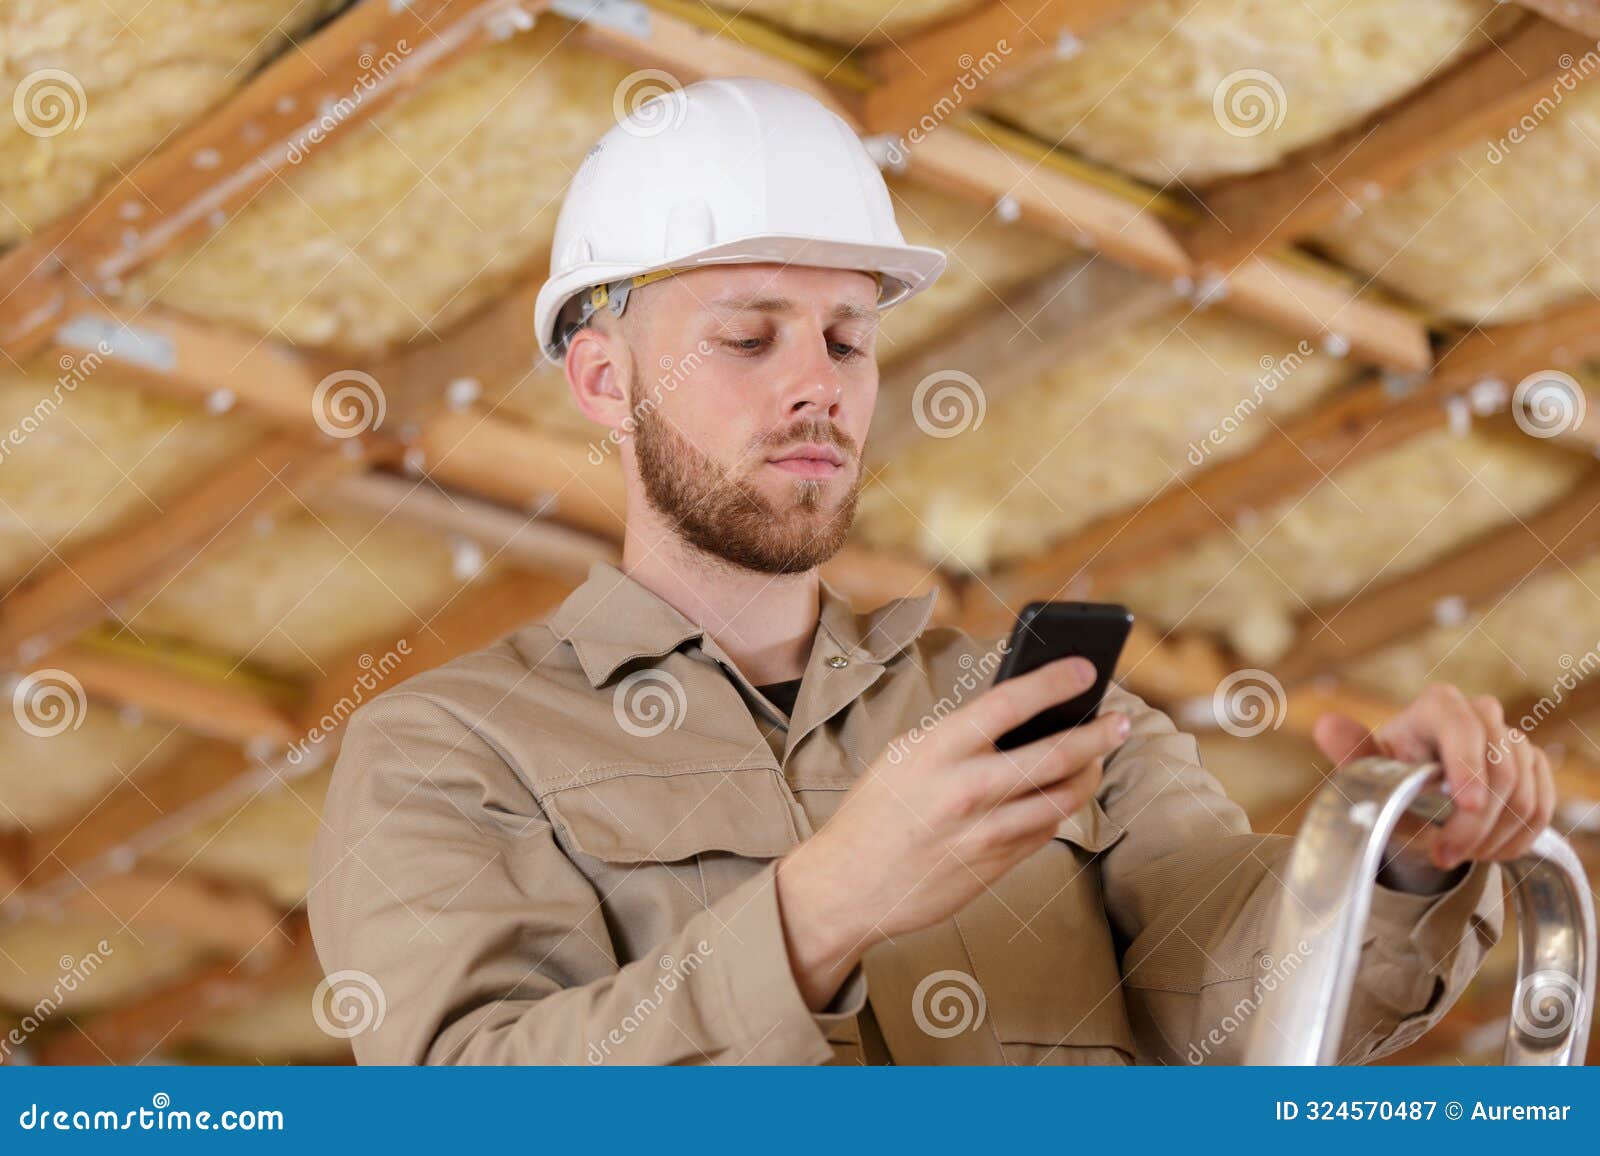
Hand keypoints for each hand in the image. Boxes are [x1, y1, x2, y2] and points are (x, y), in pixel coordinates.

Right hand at [774, 656, 1129, 1009]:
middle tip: (1119, 722)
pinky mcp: (994, 867)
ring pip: (1062, 800)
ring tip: (1098, 759)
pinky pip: (1044, 832)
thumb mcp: (905, 756)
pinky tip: (1061, 795)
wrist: (848, 886)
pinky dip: (1058, 809)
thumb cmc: (875, 813)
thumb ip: (957, 737)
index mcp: (936, 751)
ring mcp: (983, 833)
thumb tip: (1015, 715)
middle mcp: (965, 790)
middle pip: (1053, 756)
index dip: (1052, 682)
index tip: (1085, 669)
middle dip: (1097, 736)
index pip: (1006, 704)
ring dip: (1089, 776)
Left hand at [1312, 683, 1555, 872]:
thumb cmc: (1390, 783)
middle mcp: (1481, 714)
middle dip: (1475, 824)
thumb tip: (1326, 726)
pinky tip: (1489, 852)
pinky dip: (1517, 839)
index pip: (1463, 726)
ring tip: (1460, 854)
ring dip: (1493, 837)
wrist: (1419, 801)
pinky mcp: (1534, 766)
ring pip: (1523, 795)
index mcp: (1437, 707)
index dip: (1469, 766)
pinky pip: (1542, 808)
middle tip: (1445, 855)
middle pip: (1499, 770)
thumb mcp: (1369, 774)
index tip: (1467, 806)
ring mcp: (1513, 739)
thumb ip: (1353, 752)